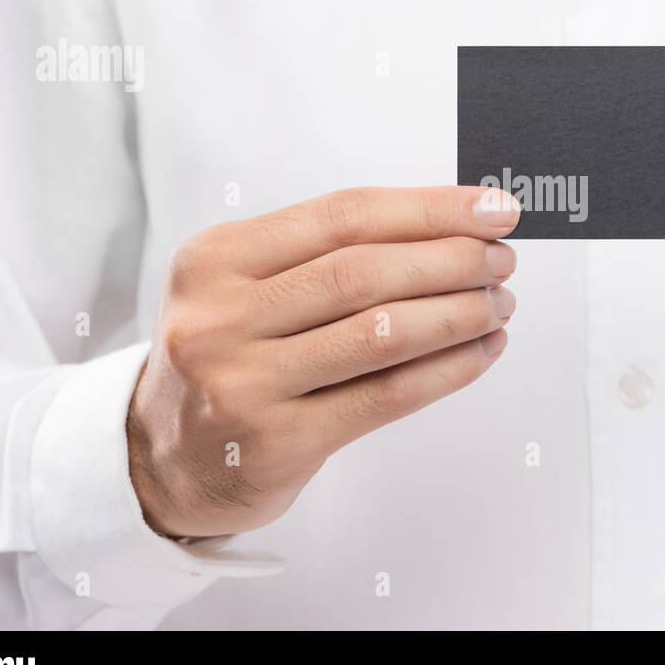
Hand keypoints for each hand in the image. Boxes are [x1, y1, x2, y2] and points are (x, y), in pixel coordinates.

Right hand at [126, 185, 520, 537]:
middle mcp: (221, 317)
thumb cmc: (227, 355)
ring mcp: (245, 383)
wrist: (162, 456)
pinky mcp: (280, 442)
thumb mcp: (243, 285)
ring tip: (498, 303)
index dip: (429, 209)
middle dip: (453, 260)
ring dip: (460, 313)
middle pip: (366, 272)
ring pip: (383, 333)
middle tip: (501, 259)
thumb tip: (451, 225)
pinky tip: (480, 351)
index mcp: (214, 258)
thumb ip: (326, 253)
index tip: (491, 209)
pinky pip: (388, 395)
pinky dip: (449, 369)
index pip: (344, 216)